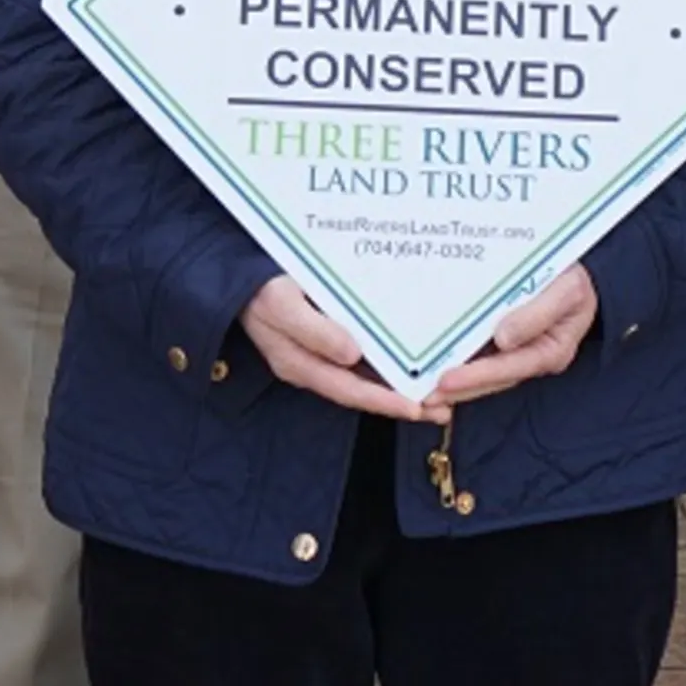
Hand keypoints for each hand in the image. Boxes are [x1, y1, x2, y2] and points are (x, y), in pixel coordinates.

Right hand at [243, 276, 439, 422]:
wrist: (240, 276)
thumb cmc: (258, 287)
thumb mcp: (281, 305)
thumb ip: (314, 331)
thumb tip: (351, 356)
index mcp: (301, 365)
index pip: (349, 391)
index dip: (384, 401)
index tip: (417, 408)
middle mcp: (315, 366)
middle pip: (365, 392)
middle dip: (404, 403)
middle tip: (444, 409)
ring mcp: (321, 355)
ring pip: (368, 379)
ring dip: (402, 388)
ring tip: (440, 396)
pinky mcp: (328, 340)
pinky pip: (365, 361)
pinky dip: (390, 366)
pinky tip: (412, 364)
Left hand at [425, 265, 598, 404]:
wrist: (580, 274)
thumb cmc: (577, 283)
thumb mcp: (568, 291)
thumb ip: (538, 314)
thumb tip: (504, 338)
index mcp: (550, 352)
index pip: (509, 368)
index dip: (476, 376)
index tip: (446, 381)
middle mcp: (530, 357)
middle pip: (491, 379)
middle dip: (457, 389)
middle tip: (423, 397)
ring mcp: (517, 352)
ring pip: (482, 372)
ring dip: (453, 382)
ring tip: (420, 390)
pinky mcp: (504, 342)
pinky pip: (479, 355)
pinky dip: (457, 360)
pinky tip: (431, 364)